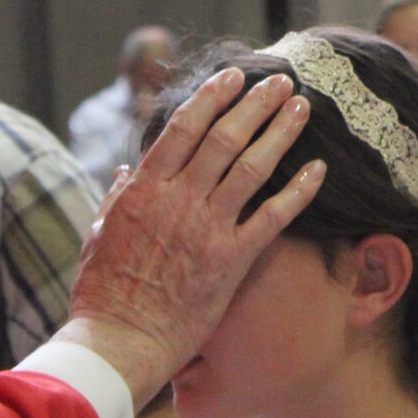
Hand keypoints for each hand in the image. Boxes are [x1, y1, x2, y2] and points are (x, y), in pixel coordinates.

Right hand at [61, 68, 323, 408]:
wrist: (122, 341)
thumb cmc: (103, 292)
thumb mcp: (99, 234)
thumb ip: (116, 198)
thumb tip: (124, 171)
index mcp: (144, 189)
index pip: (183, 128)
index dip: (211, 97)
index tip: (231, 76)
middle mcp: (179, 199)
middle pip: (224, 137)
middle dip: (255, 103)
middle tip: (278, 80)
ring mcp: (208, 227)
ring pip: (252, 166)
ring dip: (279, 132)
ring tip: (300, 107)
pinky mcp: (231, 259)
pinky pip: (273, 217)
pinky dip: (298, 190)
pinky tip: (318, 169)